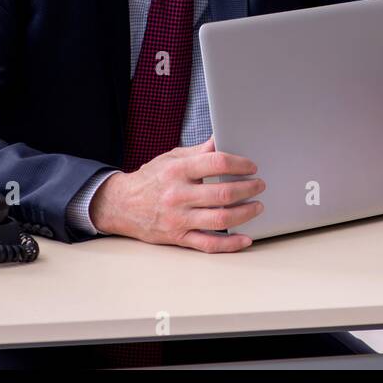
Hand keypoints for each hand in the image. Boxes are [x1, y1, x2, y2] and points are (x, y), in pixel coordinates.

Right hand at [90, 137, 264, 252]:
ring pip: (220, 220)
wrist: (121, 205)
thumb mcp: (171, 158)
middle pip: (223, 194)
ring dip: (245, 213)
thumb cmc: (151, 179)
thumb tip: (223, 138)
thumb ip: (199, 151)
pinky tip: (245, 238)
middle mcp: (179, 195)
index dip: (240, 164)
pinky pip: (209, 244)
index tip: (252, 166)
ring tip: (257, 206)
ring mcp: (179, 219)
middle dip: (248, 189)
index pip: (216, 163)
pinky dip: (230, 244)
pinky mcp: (178, 238)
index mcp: (178, 171)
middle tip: (260, 185)